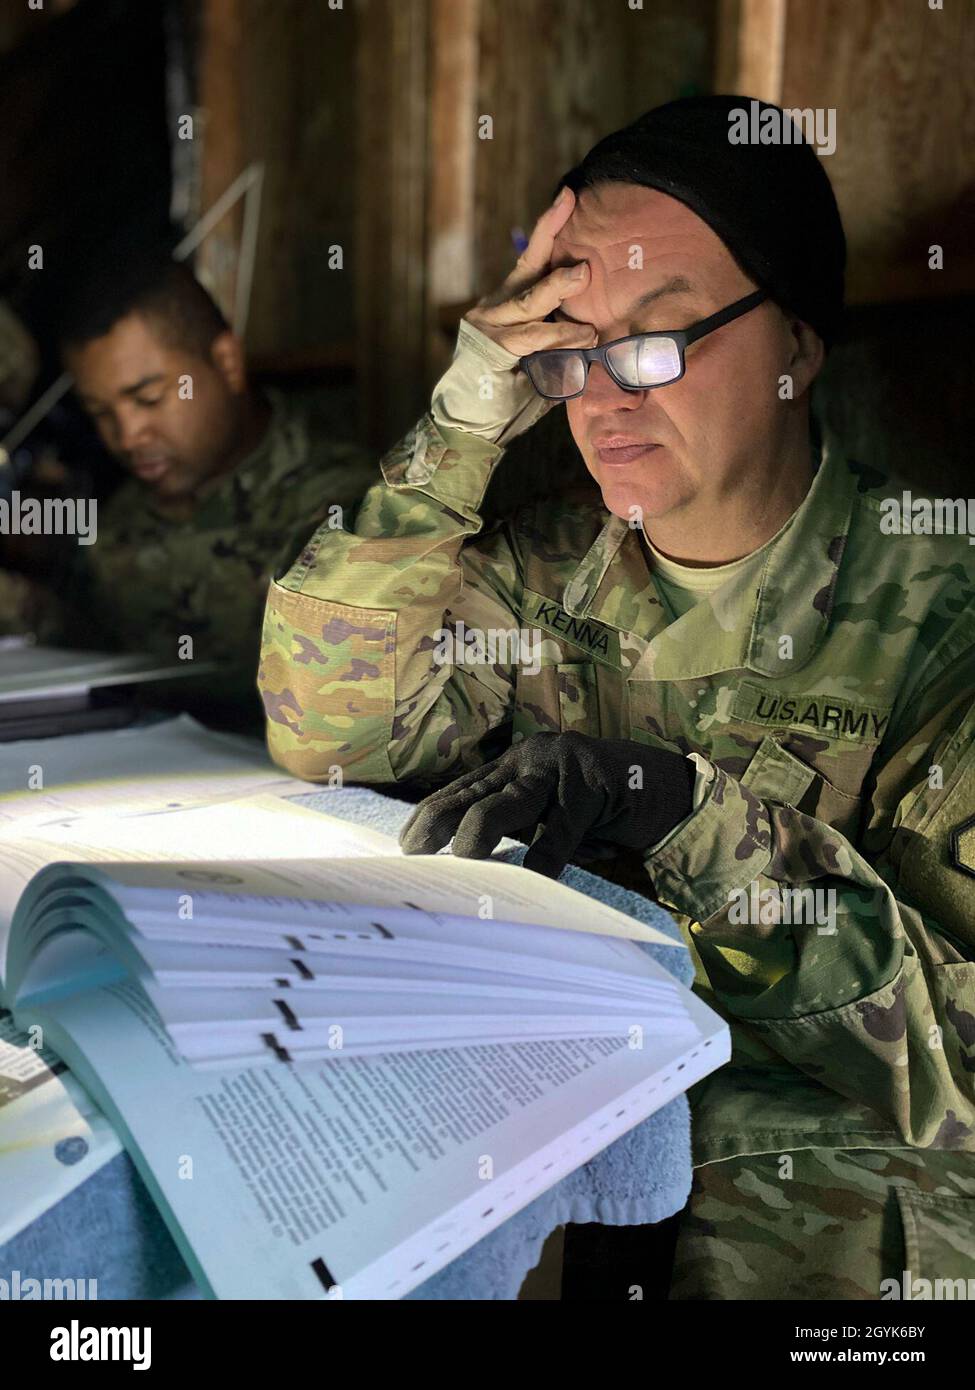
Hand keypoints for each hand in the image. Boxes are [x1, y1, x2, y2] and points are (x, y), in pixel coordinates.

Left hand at [399, 731, 696, 878]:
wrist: (660, 787)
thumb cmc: (596, 808)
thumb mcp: (545, 814)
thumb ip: (511, 829)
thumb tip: (464, 871)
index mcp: (510, 767)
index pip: (456, 791)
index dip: (426, 818)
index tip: (404, 848)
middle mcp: (525, 761)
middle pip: (466, 795)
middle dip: (435, 827)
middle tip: (416, 859)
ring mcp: (556, 771)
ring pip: (500, 806)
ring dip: (475, 840)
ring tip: (463, 868)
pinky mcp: (588, 789)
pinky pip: (556, 835)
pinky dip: (541, 863)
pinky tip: (532, 885)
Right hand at [430, 187, 596, 446]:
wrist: (470, 428)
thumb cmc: (509, 398)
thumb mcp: (543, 363)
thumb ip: (563, 342)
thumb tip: (600, 331)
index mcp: (507, 302)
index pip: (532, 257)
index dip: (550, 226)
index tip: (570, 195)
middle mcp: (494, 306)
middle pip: (529, 266)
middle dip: (557, 245)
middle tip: (588, 248)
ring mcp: (488, 325)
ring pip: (532, 302)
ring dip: (562, 294)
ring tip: (588, 296)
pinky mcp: (488, 348)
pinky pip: (532, 337)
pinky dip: (560, 339)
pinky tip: (583, 339)